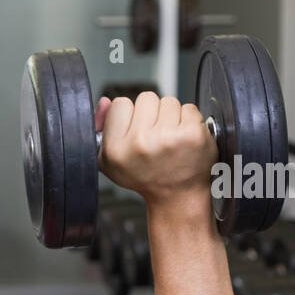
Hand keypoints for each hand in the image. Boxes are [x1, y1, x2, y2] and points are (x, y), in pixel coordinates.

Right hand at [96, 93, 216, 209]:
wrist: (176, 196)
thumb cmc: (145, 177)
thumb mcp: (110, 161)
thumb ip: (102, 128)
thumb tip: (105, 102)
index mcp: (116, 148)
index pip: (120, 103)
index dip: (130, 115)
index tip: (136, 131)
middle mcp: (140, 142)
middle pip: (146, 98)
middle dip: (152, 113)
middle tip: (155, 135)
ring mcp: (168, 137)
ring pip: (169, 101)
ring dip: (171, 116)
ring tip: (170, 138)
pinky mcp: (191, 134)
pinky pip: (189, 108)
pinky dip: (189, 120)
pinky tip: (184, 138)